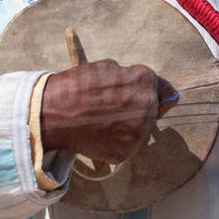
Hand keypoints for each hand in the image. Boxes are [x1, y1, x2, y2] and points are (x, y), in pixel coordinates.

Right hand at [40, 59, 174, 165]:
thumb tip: (149, 89)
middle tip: (111, 111)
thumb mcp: (107, 69)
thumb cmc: (75, 88)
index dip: (154, 95)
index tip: (147, 101)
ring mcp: (140, 129)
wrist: (52, 114)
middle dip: (136, 110)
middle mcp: (148, 105)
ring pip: (140, 129)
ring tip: (101, 122)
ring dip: (127, 127)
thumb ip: (131, 78)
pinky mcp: (129, 150)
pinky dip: (116, 142)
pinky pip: (128, 145)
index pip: (166, 91)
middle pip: (152, 110)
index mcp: (145, 81)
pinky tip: (99, 134)